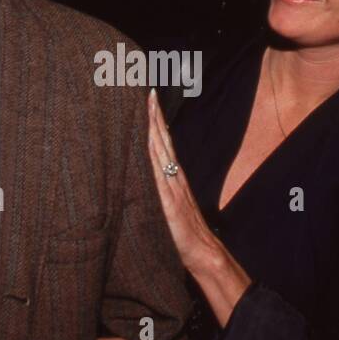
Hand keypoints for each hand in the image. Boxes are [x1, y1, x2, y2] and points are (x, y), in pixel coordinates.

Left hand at [146, 88, 253, 327]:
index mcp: (171, 175)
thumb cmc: (180, 234)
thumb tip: (137, 176)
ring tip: (145, 101)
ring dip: (152, 124)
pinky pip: (159, 169)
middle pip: (160, 137)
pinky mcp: (167, 198)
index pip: (160, 140)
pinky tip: (147, 136)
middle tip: (144, 87)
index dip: (153, 118)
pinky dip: (153, 151)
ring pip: (160, 148)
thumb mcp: (164, 206)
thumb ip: (156, 190)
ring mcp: (171, 184)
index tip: (145, 95)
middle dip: (152, 113)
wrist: (201, 252)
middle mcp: (172, 175)